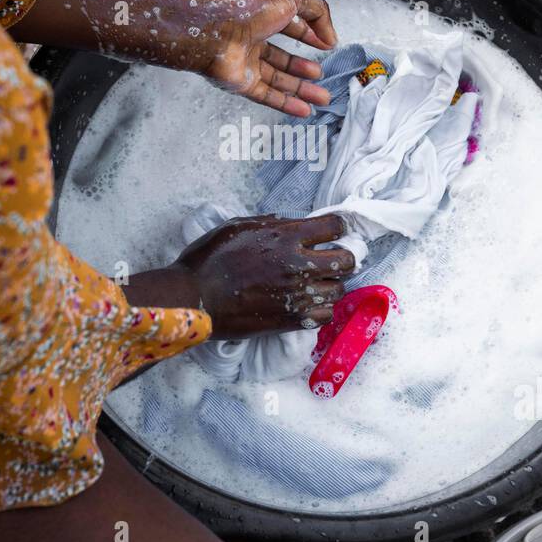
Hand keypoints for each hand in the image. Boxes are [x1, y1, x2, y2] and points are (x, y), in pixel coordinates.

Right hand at [126, 214, 354, 339]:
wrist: (194, 298)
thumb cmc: (209, 259)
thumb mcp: (236, 226)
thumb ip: (268, 223)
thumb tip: (288, 222)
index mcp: (285, 236)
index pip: (335, 225)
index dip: (336, 227)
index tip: (332, 231)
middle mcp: (297, 264)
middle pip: (347, 260)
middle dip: (342, 256)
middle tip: (329, 259)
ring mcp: (296, 295)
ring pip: (339, 289)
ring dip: (331, 284)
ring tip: (316, 283)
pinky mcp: (291, 320)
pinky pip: (325, 315)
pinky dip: (321, 309)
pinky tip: (308, 304)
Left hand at [196, 0, 337, 116]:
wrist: (213, 30)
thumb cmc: (246, 9)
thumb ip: (318, 11)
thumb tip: (329, 35)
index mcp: (264, 15)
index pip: (290, 26)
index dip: (309, 34)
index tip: (327, 43)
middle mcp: (254, 38)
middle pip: (283, 58)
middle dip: (304, 68)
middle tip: (322, 75)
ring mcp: (247, 62)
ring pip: (278, 80)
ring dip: (301, 89)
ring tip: (322, 96)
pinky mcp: (241, 83)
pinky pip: (267, 97)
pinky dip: (287, 104)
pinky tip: (304, 110)